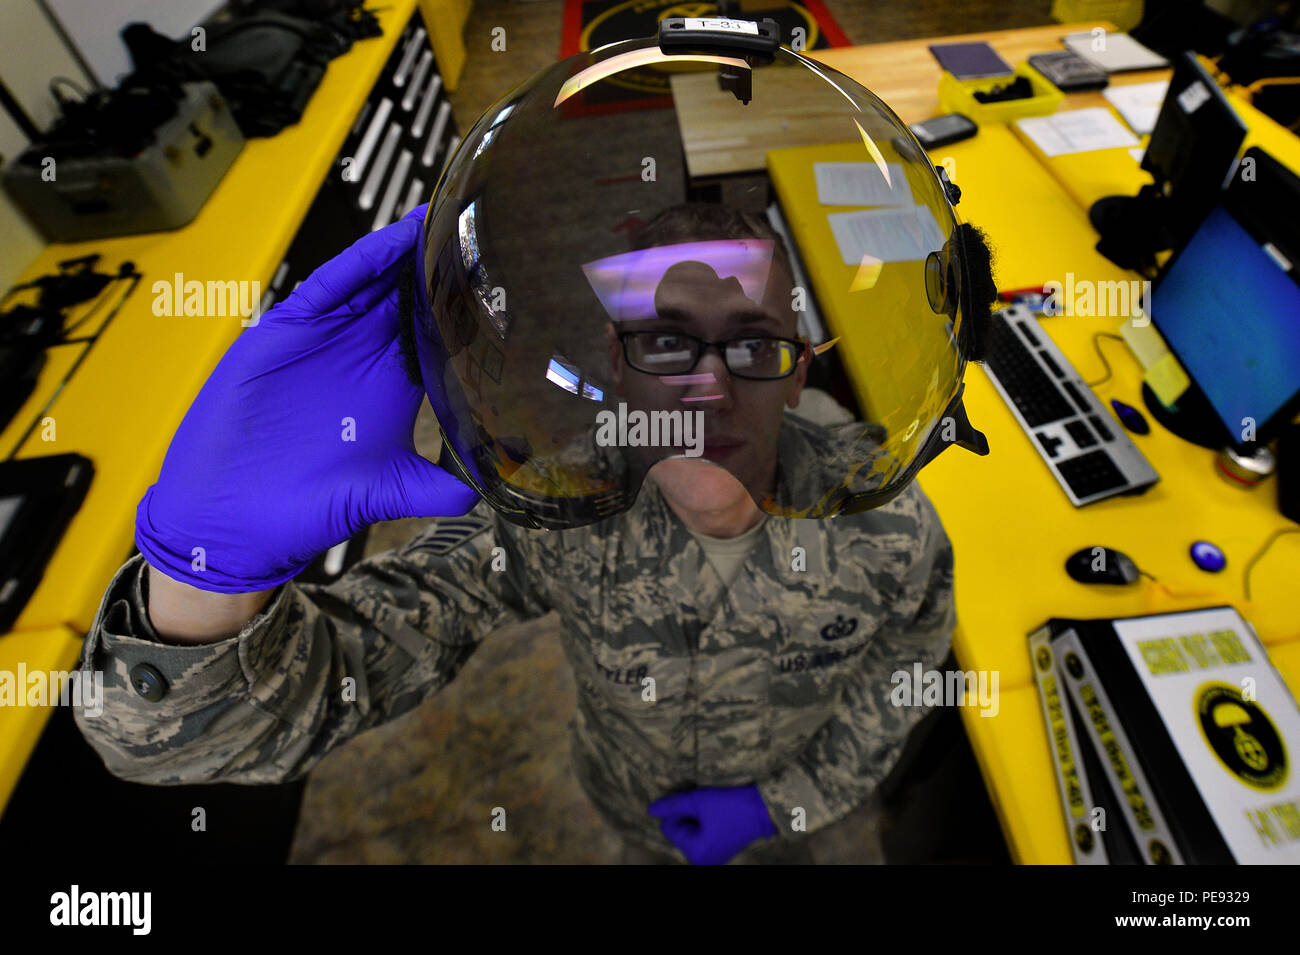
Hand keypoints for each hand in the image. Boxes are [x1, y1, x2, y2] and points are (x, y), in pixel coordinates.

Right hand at [136, 204, 477, 592]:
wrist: (234, 519)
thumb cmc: (305, 507)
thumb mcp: (385, 492)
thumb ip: (435, 489)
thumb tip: (486, 492)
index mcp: (393, 387)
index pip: (439, 334)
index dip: (465, 308)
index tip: (502, 283)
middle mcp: (363, 357)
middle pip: (409, 298)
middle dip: (439, 267)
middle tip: (477, 230)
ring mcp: (325, 340)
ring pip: (372, 282)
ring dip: (405, 252)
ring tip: (442, 220)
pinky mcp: (287, 332)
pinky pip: (328, 287)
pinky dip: (360, 263)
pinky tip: (391, 243)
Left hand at [647, 785, 777, 864]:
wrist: (763, 810)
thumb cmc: (731, 805)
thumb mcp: (698, 801)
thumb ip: (672, 806)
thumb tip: (651, 810)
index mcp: (695, 853)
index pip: (669, 827)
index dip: (679, 811)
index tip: (698, 805)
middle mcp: (701, 862)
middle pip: (679, 832)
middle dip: (688, 817)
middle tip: (707, 809)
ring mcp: (711, 859)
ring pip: (689, 833)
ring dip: (696, 820)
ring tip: (714, 813)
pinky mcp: (719, 853)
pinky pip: (701, 837)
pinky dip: (705, 825)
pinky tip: (718, 818)